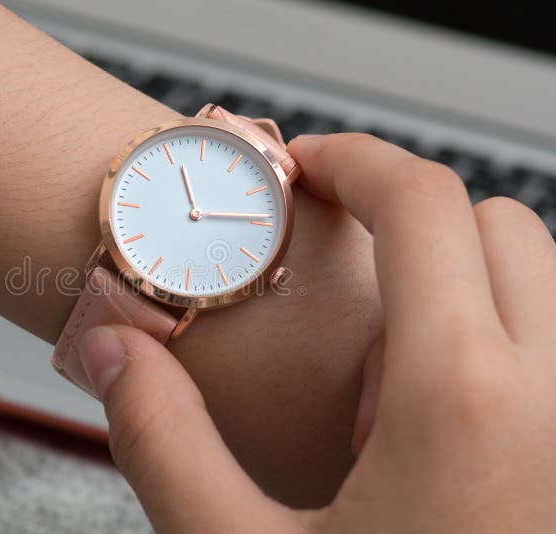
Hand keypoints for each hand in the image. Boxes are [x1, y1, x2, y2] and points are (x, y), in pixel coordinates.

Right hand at [77, 134, 555, 532]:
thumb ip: (163, 443)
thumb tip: (111, 349)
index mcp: (461, 399)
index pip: (424, 202)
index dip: (353, 158)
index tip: (303, 167)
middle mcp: (551, 395)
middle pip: (493, 218)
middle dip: (407, 208)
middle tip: (333, 242)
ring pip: (542, 270)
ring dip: (460, 261)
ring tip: (381, 325)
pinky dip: (501, 319)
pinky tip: (434, 388)